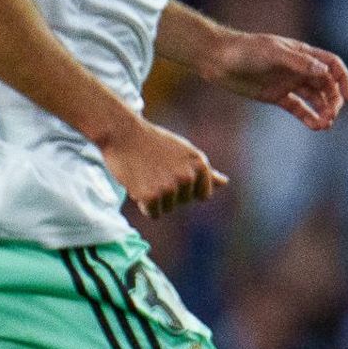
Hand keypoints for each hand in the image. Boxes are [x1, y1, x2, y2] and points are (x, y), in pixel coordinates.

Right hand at [101, 116, 226, 216]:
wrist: (123, 133)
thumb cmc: (154, 142)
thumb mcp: (184, 152)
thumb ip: (203, 171)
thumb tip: (224, 183)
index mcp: (200, 164)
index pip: (204, 194)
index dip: (187, 188)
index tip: (173, 172)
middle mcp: (188, 177)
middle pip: (184, 202)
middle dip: (170, 192)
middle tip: (155, 170)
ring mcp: (169, 187)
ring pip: (168, 209)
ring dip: (156, 198)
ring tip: (146, 175)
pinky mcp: (151, 196)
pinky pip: (154, 214)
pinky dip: (145, 205)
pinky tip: (139, 185)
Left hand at [198, 31, 347, 130]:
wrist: (218, 59)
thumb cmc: (245, 50)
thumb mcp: (273, 53)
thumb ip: (299, 62)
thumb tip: (325, 72)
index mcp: (302, 54)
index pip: (332, 65)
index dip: (343, 80)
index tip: (347, 97)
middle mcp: (299, 68)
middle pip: (326, 85)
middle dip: (333, 100)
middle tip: (331, 115)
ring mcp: (288, 83)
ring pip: (314, 98)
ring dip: (323, 111)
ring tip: (325, 125)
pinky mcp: (277, 96)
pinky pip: (298, 108)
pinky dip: (308, 117)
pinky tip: (315, 126)